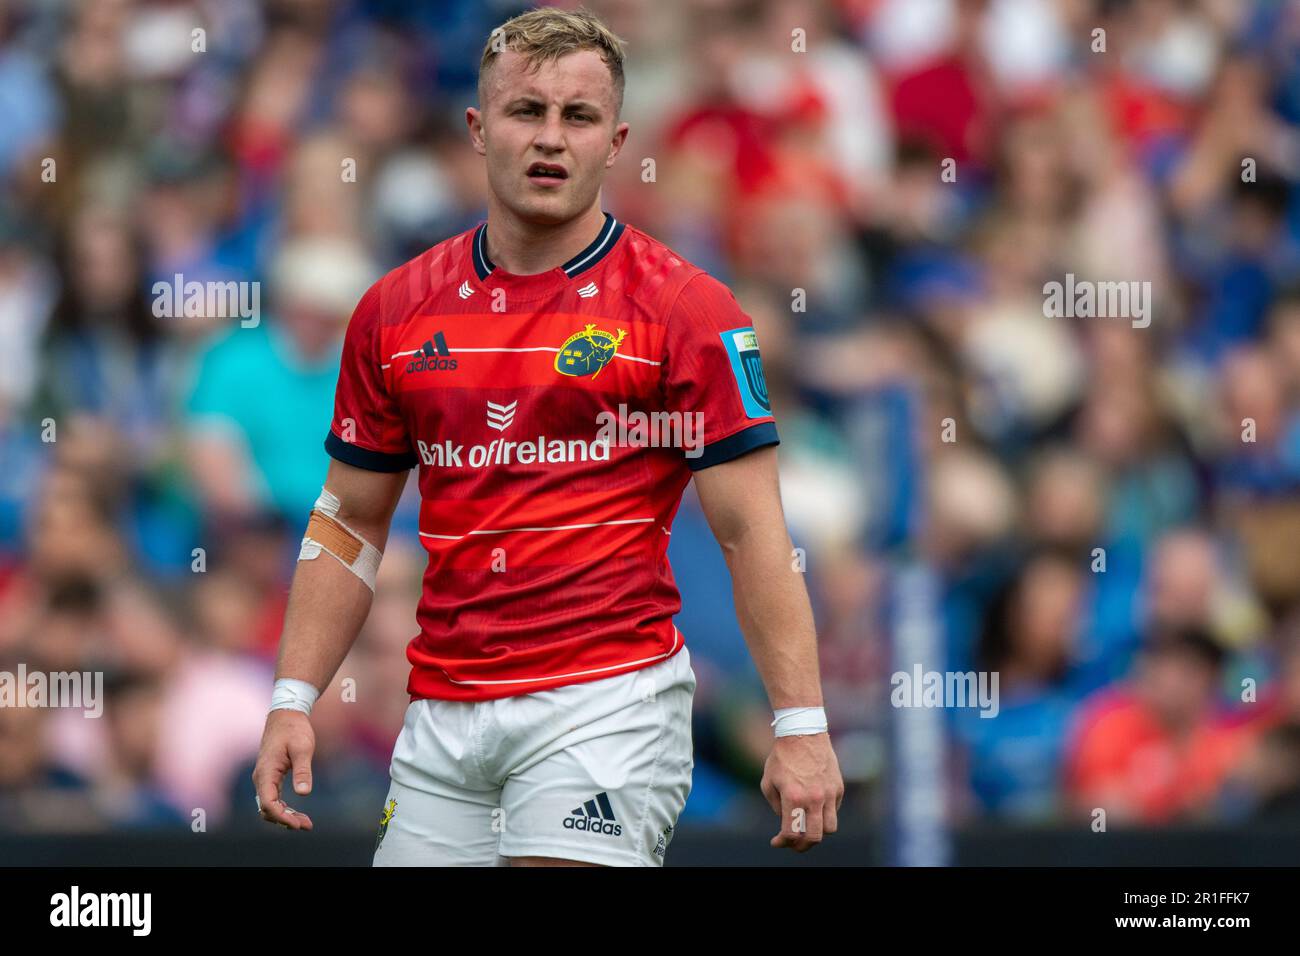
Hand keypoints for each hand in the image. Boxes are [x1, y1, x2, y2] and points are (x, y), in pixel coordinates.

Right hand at [251, 709, 315, 829]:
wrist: (286, 714)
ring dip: (285, 815)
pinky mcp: (270, 776)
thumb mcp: (302, 748)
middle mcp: (261, 777)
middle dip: (285, 820)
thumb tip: (303, 794)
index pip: (268, 803)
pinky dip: (283, 807)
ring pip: (269, 805)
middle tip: (306, 825)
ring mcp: (264, 777)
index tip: (298, 824)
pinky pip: (273, 797)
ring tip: (305, 823)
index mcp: (266, 772)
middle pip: (267, 808)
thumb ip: (302, 771)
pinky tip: (297, 812)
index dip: (281, 816)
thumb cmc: (294, 729)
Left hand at [760, 733, 843, 851]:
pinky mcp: (838, 788)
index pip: (792, 833)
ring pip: (830, 828)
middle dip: (802, 846)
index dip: (782, 843)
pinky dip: (824, 815)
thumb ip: (777, 807)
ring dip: (818, 832)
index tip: (776, 842)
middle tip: (794, 844)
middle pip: (814, 837)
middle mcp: (814, 798)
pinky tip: (814, 808)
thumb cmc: (781, 758)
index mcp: (793, 797)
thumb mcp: (769, 782)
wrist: (802, 733)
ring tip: (807, 828)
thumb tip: (786, 822)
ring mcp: (829, 793)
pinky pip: (834, 811)